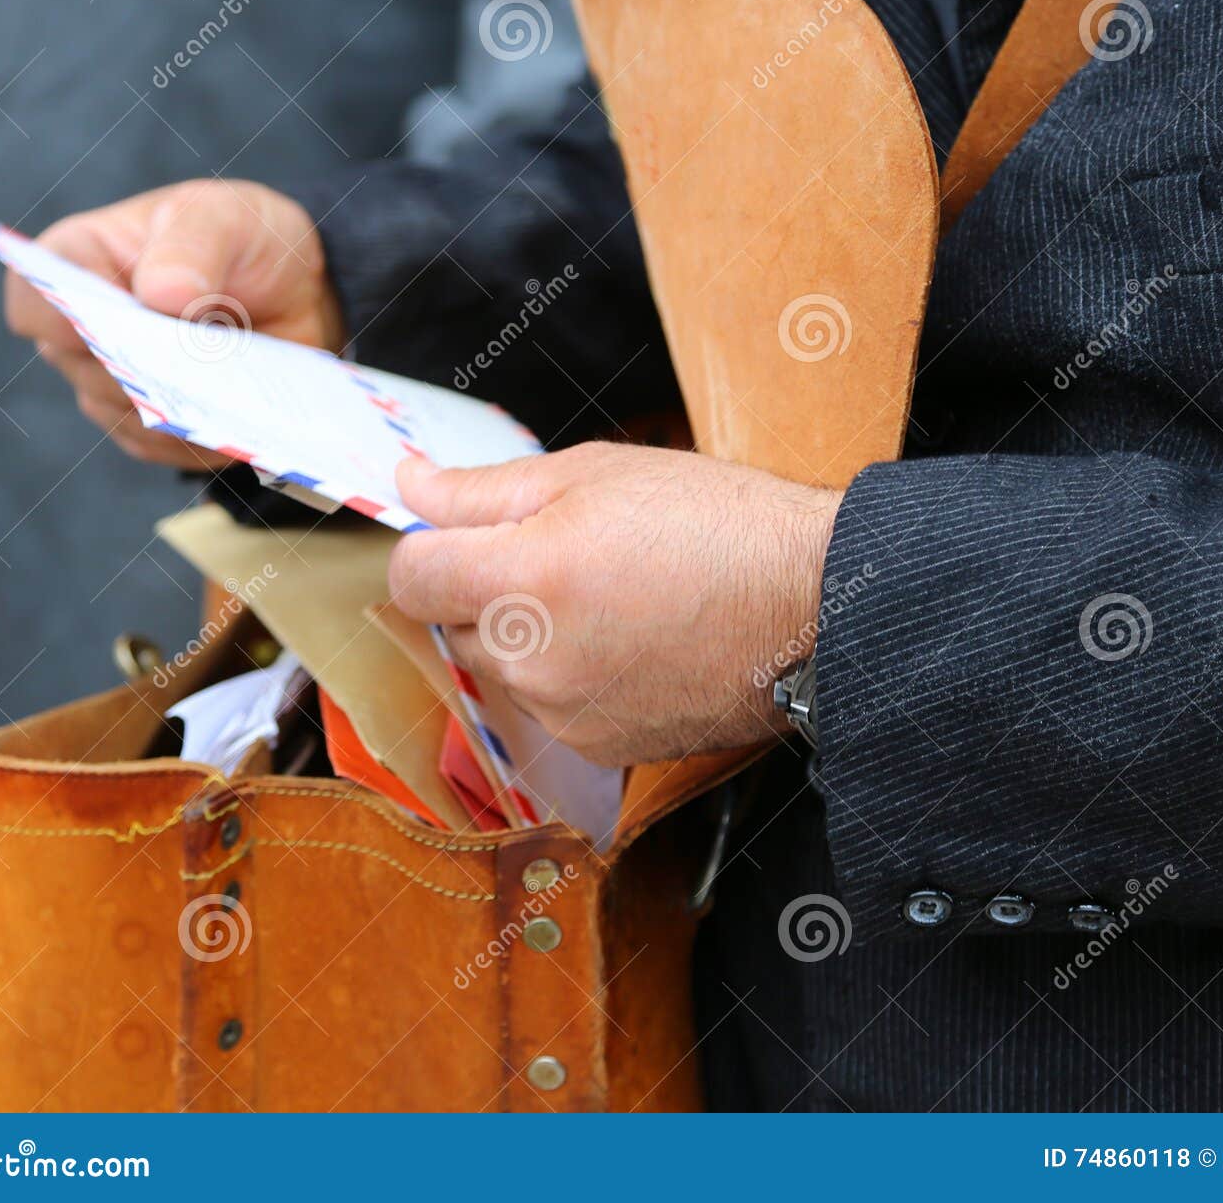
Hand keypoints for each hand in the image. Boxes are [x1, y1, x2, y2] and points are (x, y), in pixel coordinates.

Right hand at [6, 179, 340, 466]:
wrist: (288, 290)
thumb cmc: (239, 238)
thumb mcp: (226, 218)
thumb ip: (191, 246)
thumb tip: (164, 295)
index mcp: (81, 260)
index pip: (35, 294)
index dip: (59, 314)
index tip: (107, 323)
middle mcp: (82, 327)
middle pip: (81, 365)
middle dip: (136, 365)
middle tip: (191, 361)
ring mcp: (112, 381)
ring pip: (122, 412)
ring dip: (173, 405)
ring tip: (226, 386)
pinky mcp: (151, 425)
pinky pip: (163, 446)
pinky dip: (198, 435)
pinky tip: (234, 415)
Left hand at [386, 442, 842, 766]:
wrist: (813, 606)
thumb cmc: (718, 526)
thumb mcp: (595, 473)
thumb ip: (483, 489)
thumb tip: (410, 484)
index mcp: (522, 579)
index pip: (410, 576)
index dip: (431, 545)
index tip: (464, 533)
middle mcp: (531, 660)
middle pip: (453, 624)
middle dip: (487, 588)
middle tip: (564, 552)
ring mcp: (563, 712)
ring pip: (503, 668)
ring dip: (530, 635)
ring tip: (610, 597)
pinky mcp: (598, 748)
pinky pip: (549, 707)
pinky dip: (571, 677)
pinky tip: (631, 640)